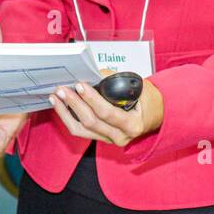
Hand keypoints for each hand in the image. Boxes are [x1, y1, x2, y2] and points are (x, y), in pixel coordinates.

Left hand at [48, 69, 163, 146]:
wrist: (158, 115)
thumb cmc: (149, 100)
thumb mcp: (139, 87)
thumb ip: (116, 81)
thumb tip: (93, 73)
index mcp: (133, 125)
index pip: (107, 113)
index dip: (92, 99)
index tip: (80, 85)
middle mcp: (121, 136)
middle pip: (91, 122)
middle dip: (74, 104)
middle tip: (62, 89)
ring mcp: (110, 140)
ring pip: (82, 130)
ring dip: (66, 113)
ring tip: (56, 97)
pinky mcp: (102, 138)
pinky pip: (81, 131)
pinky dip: (69, 118)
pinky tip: (60, 106)